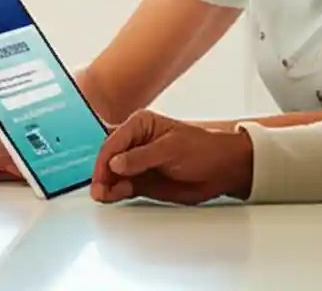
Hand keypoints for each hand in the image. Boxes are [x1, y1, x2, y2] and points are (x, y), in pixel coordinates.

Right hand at [90, 109, 252, 205]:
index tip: (101, 176)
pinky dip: (115, 192)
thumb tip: (116, 163)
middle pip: (107, 158)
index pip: (113, 142)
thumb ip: (142, 157)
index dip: (104, 160)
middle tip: (99, 190)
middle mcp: (135, 142)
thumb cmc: (204, 149)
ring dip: (106, 185)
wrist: (222, 169)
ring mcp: (137, 163)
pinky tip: (113, 195)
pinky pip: (121, 187)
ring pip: (111, 174)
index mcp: (141, 124)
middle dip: (101, 174)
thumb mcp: (172, 149)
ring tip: (104, 195)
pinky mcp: (141, 180)